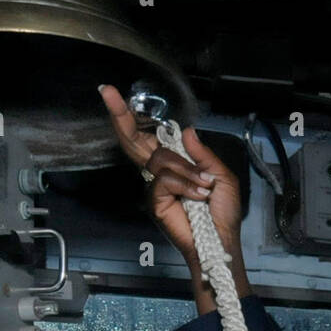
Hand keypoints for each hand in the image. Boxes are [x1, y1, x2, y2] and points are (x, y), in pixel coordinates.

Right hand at [98, 84, 243, 263]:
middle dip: (120, 115)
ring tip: (204, 188)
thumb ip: (202, 154)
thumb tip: (186, 131)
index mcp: (174, 163)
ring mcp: (155, 186)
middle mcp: (160, 172)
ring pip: (161, 159)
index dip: (130, 117)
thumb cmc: (222, 212)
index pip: (148, 136)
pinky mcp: (154, 201)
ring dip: (188, 171)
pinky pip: (165, 179)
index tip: (113, 94)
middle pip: (134, 140)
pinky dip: (186, 184)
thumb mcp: (220, 175)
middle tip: (108, 92)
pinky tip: (198, 196)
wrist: (221, 239)